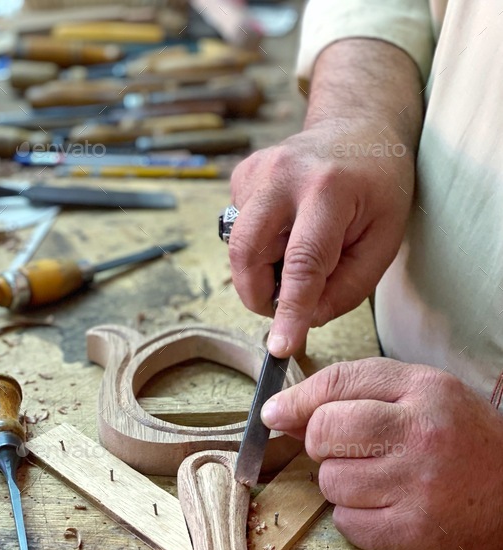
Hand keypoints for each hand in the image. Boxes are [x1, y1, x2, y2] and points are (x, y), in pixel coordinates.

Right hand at [228, 118, 413, 357]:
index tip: (279, 347)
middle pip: (246, 253)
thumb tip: (306, 318)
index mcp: (329, 190)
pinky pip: (239, 231)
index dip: (289, 311)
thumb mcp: (384, 241)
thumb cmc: (378, 188)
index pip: (303, 263)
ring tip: (298, 251)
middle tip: (284, 303)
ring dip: (264, 268)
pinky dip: (260, 245)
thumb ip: (348, 287)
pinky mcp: (242, 176)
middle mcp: (284, 175)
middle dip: (257, 294)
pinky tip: (286, 227)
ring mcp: (257, 172)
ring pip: (239, 247)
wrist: (358, 129)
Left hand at [261, 358, 502, 549]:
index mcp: (425, 390)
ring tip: (381, 481)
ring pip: (330, 481)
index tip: (276, 412)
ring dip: (342, 483)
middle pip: (324, 431)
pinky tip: (387, 508)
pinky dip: (355, 519)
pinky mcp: (412, 533)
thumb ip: (357, 394)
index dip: (297, 399)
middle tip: (348, 449)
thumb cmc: (463, 444)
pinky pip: (346, 523)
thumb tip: (283, 413)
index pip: (339, 382)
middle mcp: (421, 434)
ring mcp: (417, 487)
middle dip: (321, 442)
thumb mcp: (422, 397)